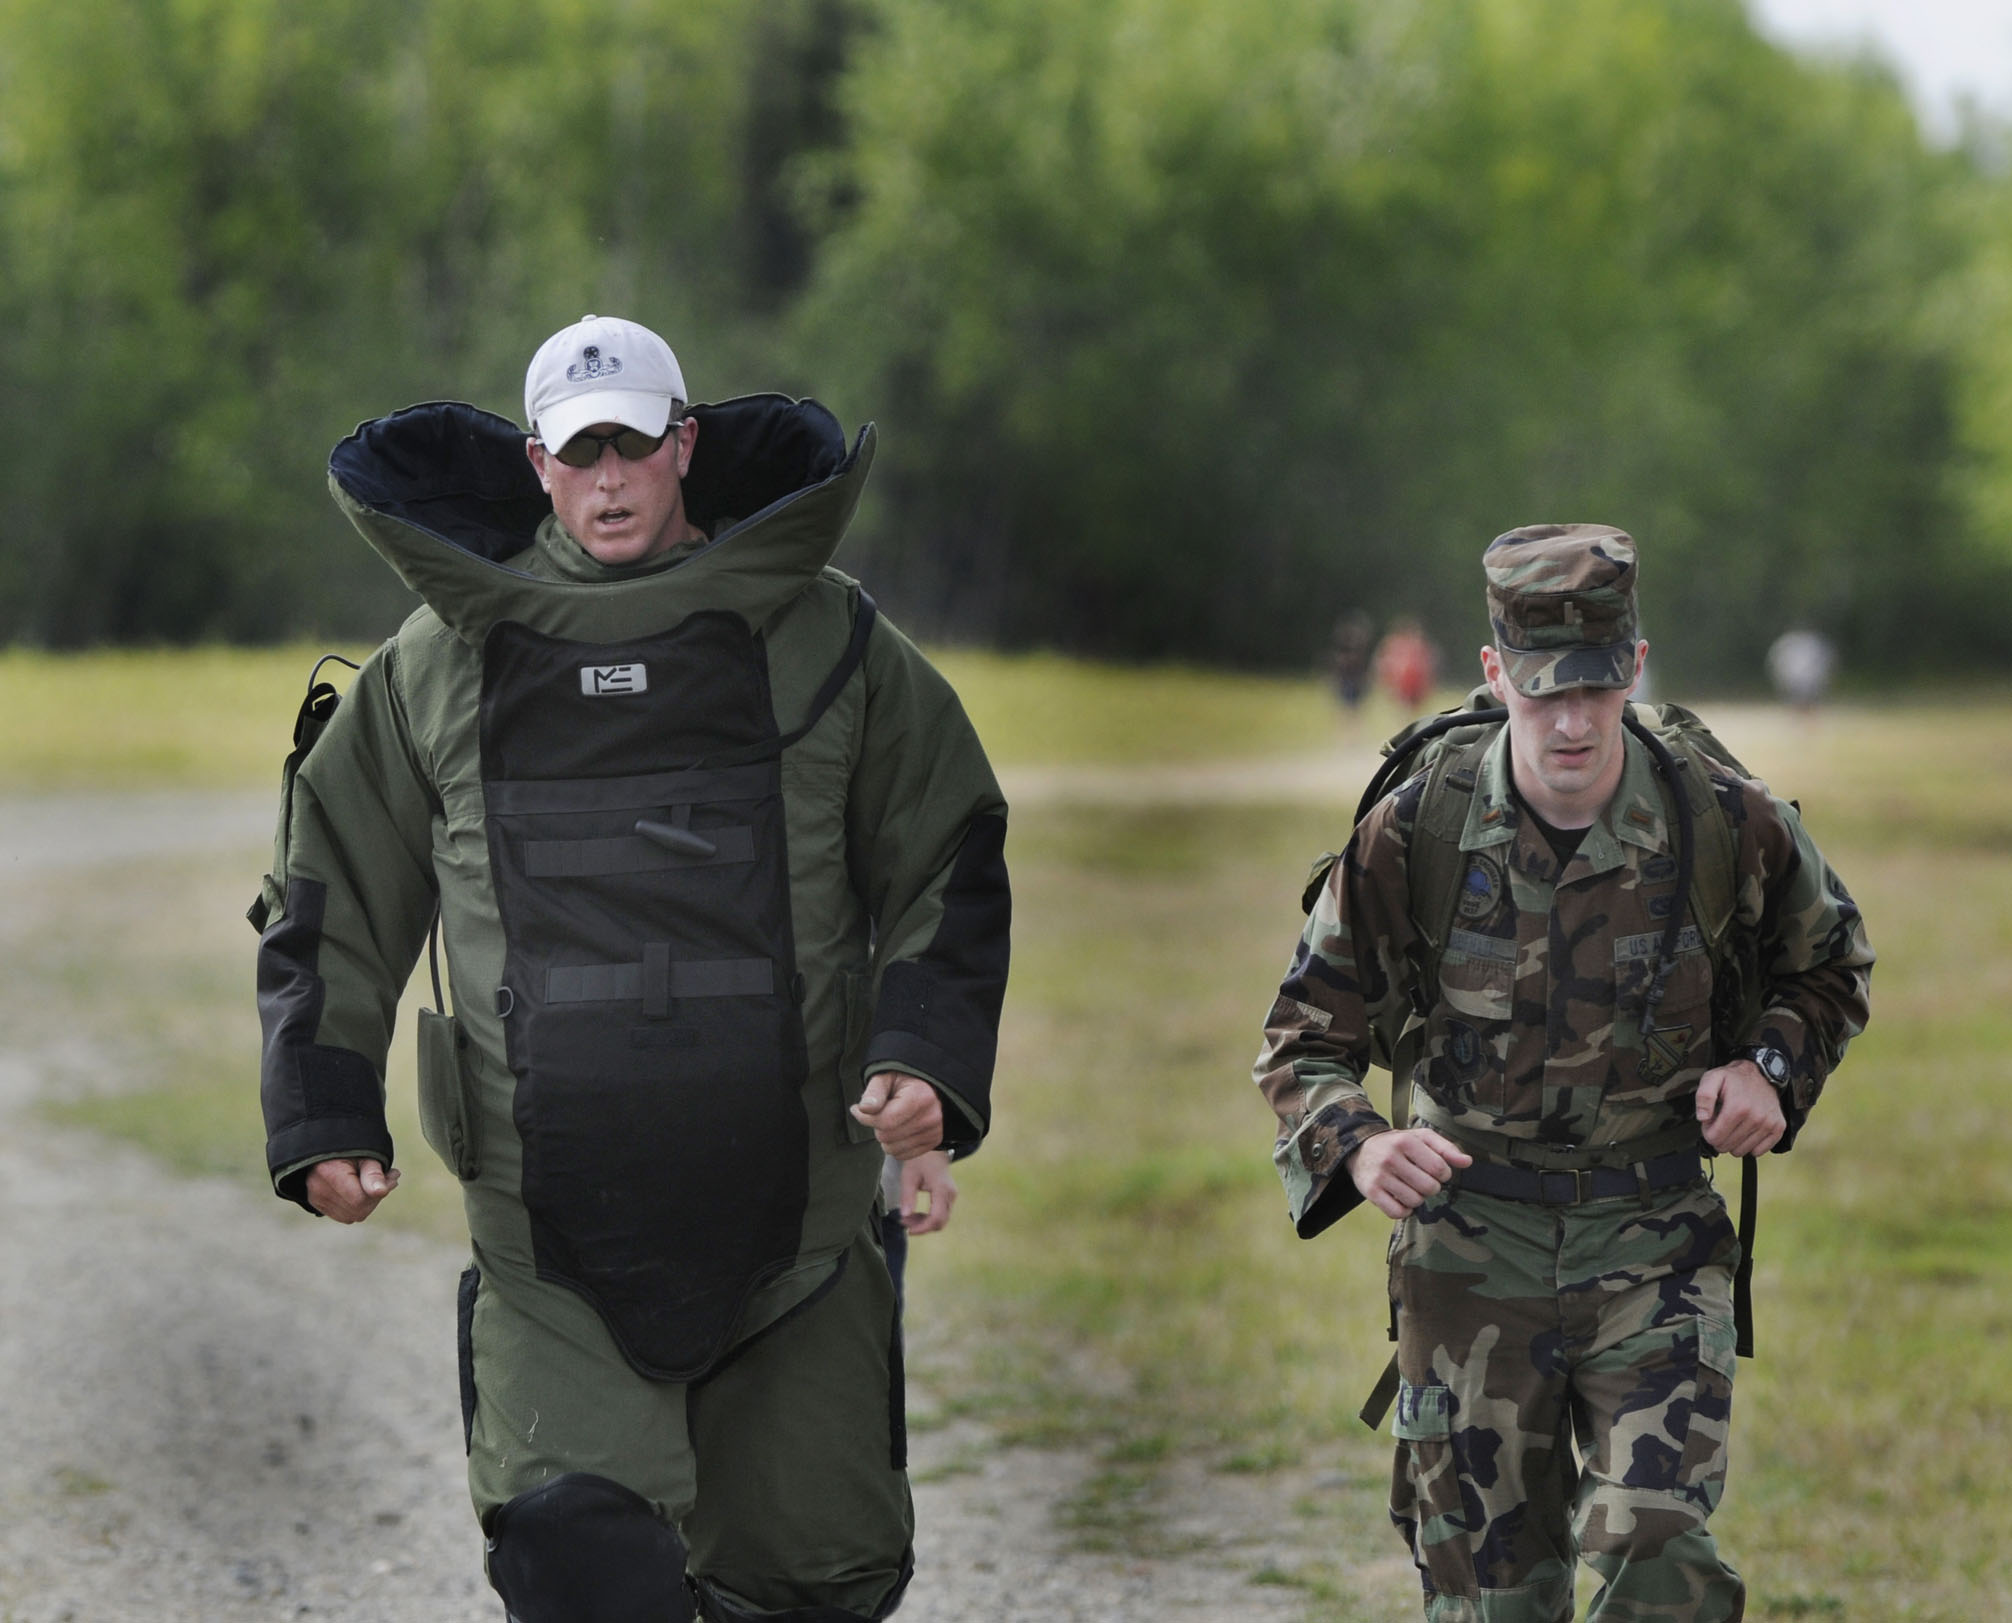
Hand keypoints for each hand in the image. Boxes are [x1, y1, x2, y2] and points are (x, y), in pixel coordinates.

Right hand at [305, 1157, 400, 1223]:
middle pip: (357, 1211)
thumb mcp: (366, 1155)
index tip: (392, 1174)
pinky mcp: (317, 1205)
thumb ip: (373, 1174)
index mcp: (329, 1174)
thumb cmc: (351, 1148)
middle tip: (387, 1178)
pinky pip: (344, 1215)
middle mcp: (318, 1190)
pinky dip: (356, 1206)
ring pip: (352, 1216)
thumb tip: (381, 1192)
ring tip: (373, 1183)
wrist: (328, 1147)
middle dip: (375, 1198)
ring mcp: (316, 1199)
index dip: (380, 1191)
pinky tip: (361, 1189)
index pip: (360, 1200)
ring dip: (367, 1203)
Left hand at [851, 1072, 944, 1159]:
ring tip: (891, 1120)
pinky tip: (899, 1129)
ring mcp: (933, 1132)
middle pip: (886, 1136)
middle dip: (876, 1126)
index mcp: (920, 1097)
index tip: (857, 1109)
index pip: (885, 1121)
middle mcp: (931, 1117)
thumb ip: (874, 1092)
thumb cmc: (902, 1080)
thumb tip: (864, 1108)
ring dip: (885, 1137)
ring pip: (892, 1149)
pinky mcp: (933, 1142)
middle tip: (881, 1111)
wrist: (927, 1085)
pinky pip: (903, 1155)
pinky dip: (895, 1145)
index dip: (864, 1118)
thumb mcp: (885, 1077)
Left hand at [898, 1151, 957, 1235]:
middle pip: (941, 1222)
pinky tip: (916, 1215)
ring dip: (925, 1223)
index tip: (909, 1230)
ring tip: (907, 1219)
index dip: (923, 1228)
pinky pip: (941, 1214)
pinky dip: (929, 1218)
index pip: (936, 1218)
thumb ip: (908, 1196)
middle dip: (922, 1227)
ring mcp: (952, 1196)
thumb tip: (904, 1216)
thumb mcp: (909, 1176)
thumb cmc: (919, 1160)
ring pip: (942, 1220)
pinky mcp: (949, 1196)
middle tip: (904, 1223)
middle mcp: (951, 1194)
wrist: (933, 1149)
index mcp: (942, 1189)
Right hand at [1348, 1128, 1472, 1219]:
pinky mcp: (1370, 1191)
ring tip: (1410, 1187)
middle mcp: (1391, 1157)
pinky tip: (1400, 1199)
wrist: (1360, 1149)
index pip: (1439, 1168)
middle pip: (1429, 1187)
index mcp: (1406, 1141)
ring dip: (1417, 1198)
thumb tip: (1468, 1162)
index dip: (1443, 1174)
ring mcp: (1379, 1176)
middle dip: (1431, 1187)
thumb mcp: (1422, 1138)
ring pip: (1414, 1201)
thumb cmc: (1399, 1144)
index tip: (1434, 1170)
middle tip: (1422, 1180)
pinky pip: (1397, 1212)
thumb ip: (1447, 1148)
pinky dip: (1404, 1210)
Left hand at [1695, 1060, 1785, 1157]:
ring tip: (1733, 1126)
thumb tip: (1703, 1118)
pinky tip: (1746, 1132)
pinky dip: (1750, 1146)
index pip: (1715, 1138)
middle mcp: (1756, 1117)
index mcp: (1737, 1107)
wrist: (1761, 1074)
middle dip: (1719, 1137)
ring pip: (1741, 1151)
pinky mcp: (1778, 1128)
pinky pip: (1759, 1151)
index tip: (1710, 1122)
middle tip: (1721, 1123)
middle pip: (1727, 1146)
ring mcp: (1768, 1124)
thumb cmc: (1735, 1078)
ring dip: (1734, 1142)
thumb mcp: (1712, 1078)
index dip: (1707, 1132)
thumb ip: (1703, 1097)